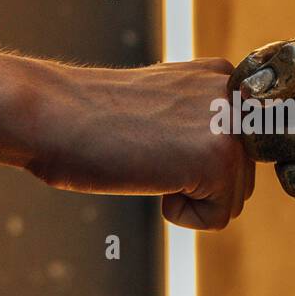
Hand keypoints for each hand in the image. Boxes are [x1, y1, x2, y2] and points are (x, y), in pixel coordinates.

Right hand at [24, 58, 254, 230]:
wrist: (52, 114)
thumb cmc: (93, 118)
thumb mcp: (165, 106)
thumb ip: (204, 122)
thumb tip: (233, 159)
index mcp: (225, 76)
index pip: (238, 151)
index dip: (193, 163)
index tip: (157, 140)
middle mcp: (237, 95)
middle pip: (242, 178)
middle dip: (196, 182)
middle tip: (148, 151)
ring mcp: (232, 125)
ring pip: (233, 200)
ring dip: (188, 196)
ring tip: (149, 158)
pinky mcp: (219, 159)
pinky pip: (216, 219)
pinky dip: (179, 213)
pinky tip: (151, 174)